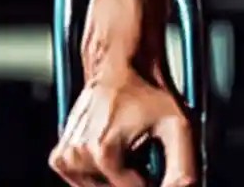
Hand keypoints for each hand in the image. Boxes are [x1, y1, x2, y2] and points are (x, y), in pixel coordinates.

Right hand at [48, 67, 196, 186]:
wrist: (120, 67)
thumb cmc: (149, 93)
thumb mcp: (179, 127)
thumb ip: (183, 165)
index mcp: (104, 153)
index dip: (153, 180)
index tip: (158, 162)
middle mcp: (78, 157)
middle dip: (135, 177)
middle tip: (145, 149)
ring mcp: (65, 159)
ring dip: (119, 175)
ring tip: (130, 144)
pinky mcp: (60, 158)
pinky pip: (85, 180)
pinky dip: (102, 171)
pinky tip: (115, 147)